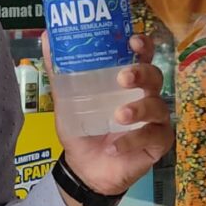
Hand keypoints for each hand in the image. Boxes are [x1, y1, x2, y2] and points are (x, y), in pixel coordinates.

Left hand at [44, 35, 172, 205]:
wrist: (84, 168)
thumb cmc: (82, 128)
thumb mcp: (66, 99)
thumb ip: (59, 70)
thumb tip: (47, 37)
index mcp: (127, 80)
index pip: (142, 55)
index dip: (142, 45)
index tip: (132, 40)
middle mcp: (145, 95)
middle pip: (154, 76)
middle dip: (141, 73)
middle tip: (123, 78)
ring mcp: (155, 119)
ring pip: (157, 106)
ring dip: (139, 109)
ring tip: (119, 115)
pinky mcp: (158, 142)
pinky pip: (152, 136)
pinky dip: (132, 140)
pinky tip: (114, 146)